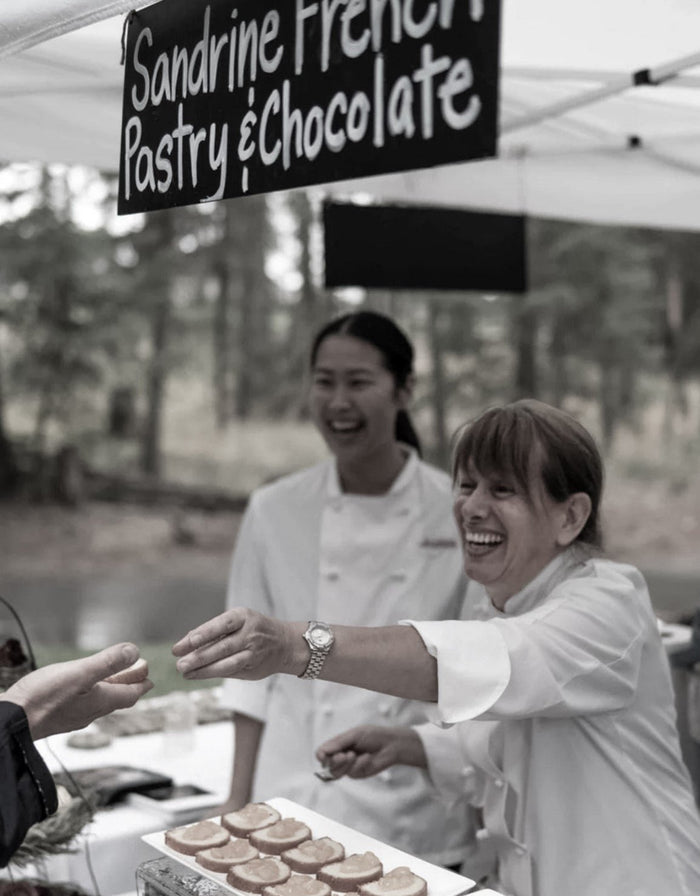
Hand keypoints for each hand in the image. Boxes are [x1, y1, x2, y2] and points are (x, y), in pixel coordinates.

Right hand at [1, 643, 152, 739]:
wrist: (11, 722)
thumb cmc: (42, 698)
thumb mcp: (79, 673)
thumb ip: (108, 663)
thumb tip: (135, 652)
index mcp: (100, 701)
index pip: (129, 694)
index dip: (141, 684)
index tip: (150, 679)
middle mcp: (89, 711)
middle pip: (116, 698)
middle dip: (129, 685)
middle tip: (138, 676)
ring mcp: (73, 715)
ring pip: (100, 701)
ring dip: (112, 688)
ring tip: (116, 678)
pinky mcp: (58, 716)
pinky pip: (84, 703)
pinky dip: (94, 691)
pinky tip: (84, 688)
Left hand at [172, 608, 303, 679]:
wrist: (285, 643)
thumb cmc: (253, 628)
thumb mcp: (237, 620)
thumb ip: (213, 630)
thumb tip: (186, 641)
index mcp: (244, 617)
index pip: (222, 625)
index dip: (205, 633)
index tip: (187, 642)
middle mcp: (250, 634)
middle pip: (223, 647)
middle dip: (200, 657)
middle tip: (180, 664)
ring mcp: (254, 652)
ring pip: (228, 663)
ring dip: (205, 670)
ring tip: (185, 673)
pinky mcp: (254, 668)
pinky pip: (231, 672)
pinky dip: (213, 674)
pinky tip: (197, 675)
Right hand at [316, 725, 425, 779]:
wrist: (391, 744)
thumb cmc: (373, 735)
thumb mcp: (354, 735)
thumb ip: (338, 743)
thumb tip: (322, 751)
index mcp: (338, 745)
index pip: (322, 752)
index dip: (321, 755)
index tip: (323, 756)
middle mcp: (341, 756)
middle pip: (326, 765)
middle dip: (334, 761)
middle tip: (344, 755)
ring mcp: (348, 766)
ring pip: (336, 773)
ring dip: (344, 764)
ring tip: (354, 755)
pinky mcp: (357, 774)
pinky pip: (352, 773)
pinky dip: (359, 764)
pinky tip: (367, 757)